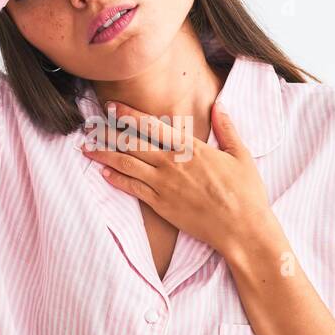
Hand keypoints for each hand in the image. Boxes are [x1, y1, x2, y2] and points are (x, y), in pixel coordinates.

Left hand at [80, 98, 275, 257]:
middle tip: (90, 126)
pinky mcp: (161, 206)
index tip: (112, 106)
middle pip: (132, 143)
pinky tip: (104, 173)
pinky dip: (116, 179)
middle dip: (108, 133)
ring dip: (104, 155)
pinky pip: (132, 189)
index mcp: (190, 148)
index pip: (152, 125)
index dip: (129, 114)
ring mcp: (164, 185)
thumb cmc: (246, 193)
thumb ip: (226, 129)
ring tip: (87, 148)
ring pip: (127, 165)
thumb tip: (219, 105)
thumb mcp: (241, 155)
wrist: (242, 228)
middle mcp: (172, 163)